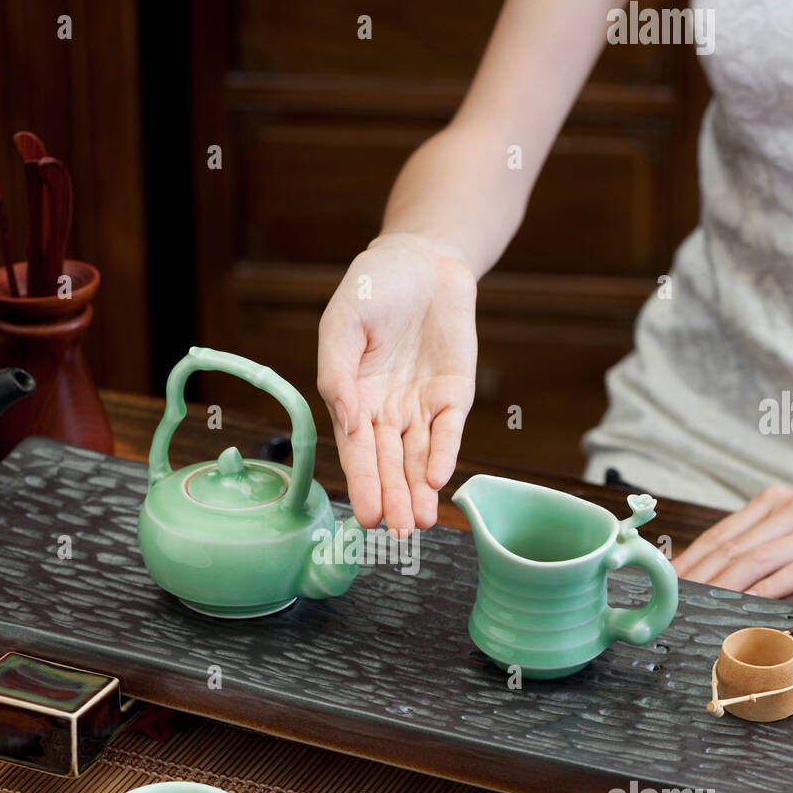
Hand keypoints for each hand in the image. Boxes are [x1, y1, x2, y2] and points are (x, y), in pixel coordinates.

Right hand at [317, 232, 476, 533]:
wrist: (422, 260)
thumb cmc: (372, 289)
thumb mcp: (342, 325)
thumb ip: (337, 372)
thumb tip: (345, 417)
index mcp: (354, 399)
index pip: (357, 450)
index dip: (363, 483)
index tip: (368, 515)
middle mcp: (387, 411)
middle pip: (390, 464)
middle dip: (394, 498)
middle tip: (398, 532)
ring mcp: (421, 406)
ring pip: (419, 457)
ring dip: (418, 490)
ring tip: (420, 521)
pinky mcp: (454, 394)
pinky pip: (449, 431)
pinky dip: (444, 454)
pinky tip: (437, 478)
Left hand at [672, 485, 792, 598]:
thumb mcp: (782, 534)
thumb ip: (748, 549)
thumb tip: (699, 575)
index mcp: (771, 502)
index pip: (717, 535)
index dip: (688, 561)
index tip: (667, 582)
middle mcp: (787, 509)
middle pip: (729, 549)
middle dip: (698, 578)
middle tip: (677, 601)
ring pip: (753, 560)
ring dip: (723, 586)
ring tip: (700, 606)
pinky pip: (788, 574)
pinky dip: (763, 591)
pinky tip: (743, 604)